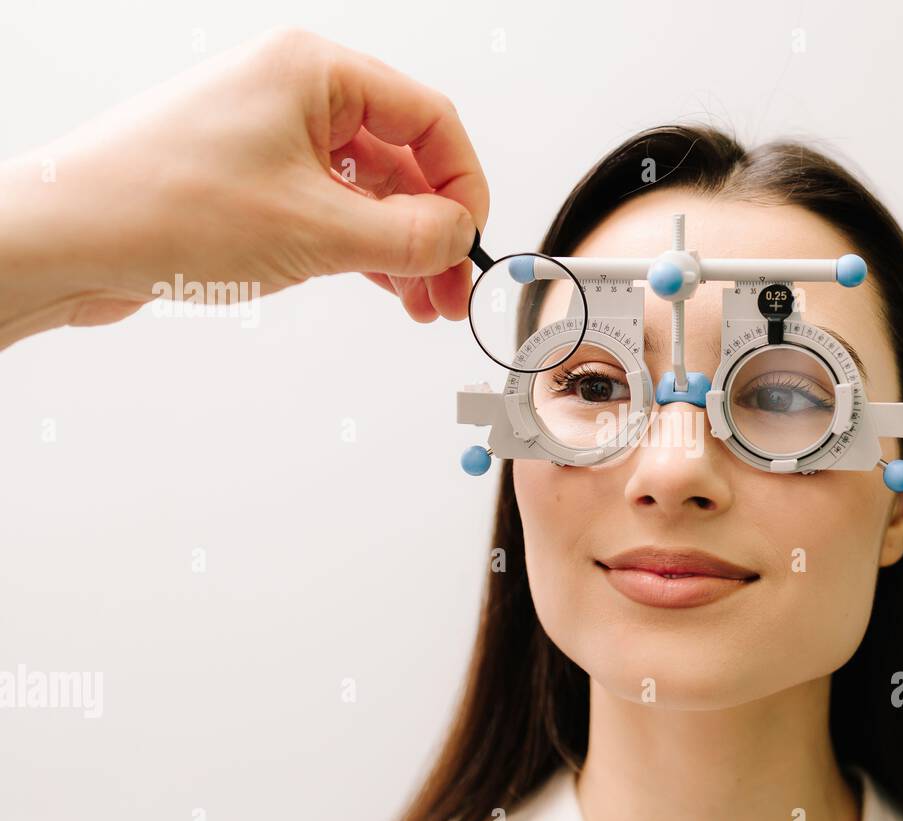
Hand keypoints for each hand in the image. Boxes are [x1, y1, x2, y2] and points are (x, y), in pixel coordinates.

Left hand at [0, 27, 489, 349]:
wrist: (66, 237)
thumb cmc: (166, 207)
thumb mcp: (318, 230)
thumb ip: (409, 236)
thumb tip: (461, 237)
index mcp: (316, 72)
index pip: (429, 120)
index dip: (464, 184)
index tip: (473, 241)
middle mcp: (297, 94)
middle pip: (402, 160)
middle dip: (433, 229)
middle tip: (449, 290)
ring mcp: (273, 137)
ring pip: (369, 192)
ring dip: (401, 249)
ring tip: (419, 305)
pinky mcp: (252, 179)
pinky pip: (332, 209)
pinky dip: (362, 250)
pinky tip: (382, 289)